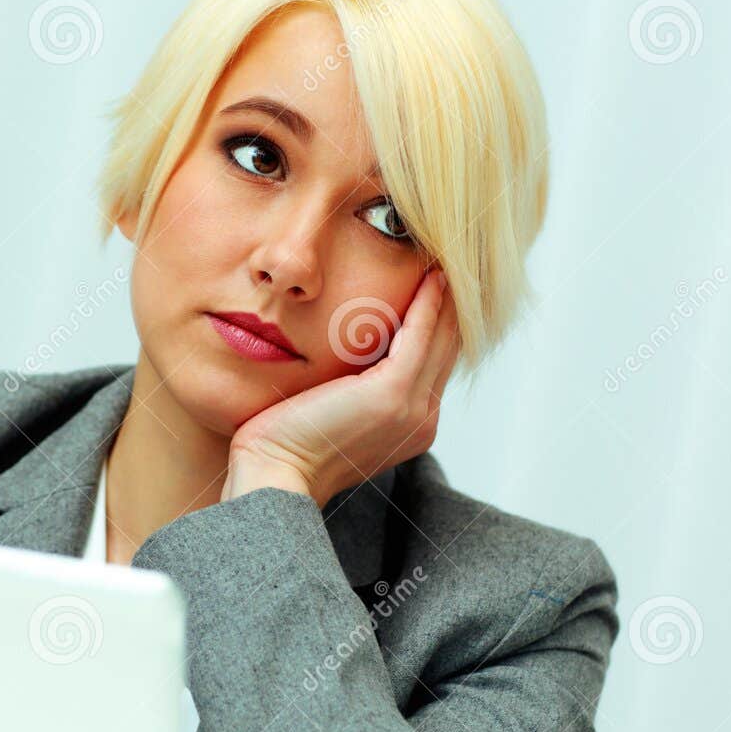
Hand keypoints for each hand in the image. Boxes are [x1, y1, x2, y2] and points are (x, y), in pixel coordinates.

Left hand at [223, 268, 458, 505]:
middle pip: (446, 348)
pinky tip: (432, 273)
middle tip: (456, 259)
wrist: (273, 475)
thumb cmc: (285, 446)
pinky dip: (428, 302)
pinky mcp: (392, 394)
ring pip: (441, 338)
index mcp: (410, 427)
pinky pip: (419, 335)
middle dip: (453, 303)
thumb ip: (352, 386)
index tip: (440, 281)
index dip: (440, 322)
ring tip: (448, 256)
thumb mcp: (330, 413)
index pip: (433, 363)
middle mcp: (421, 421)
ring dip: (448, 295)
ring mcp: (411, 410)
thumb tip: (347, 355)